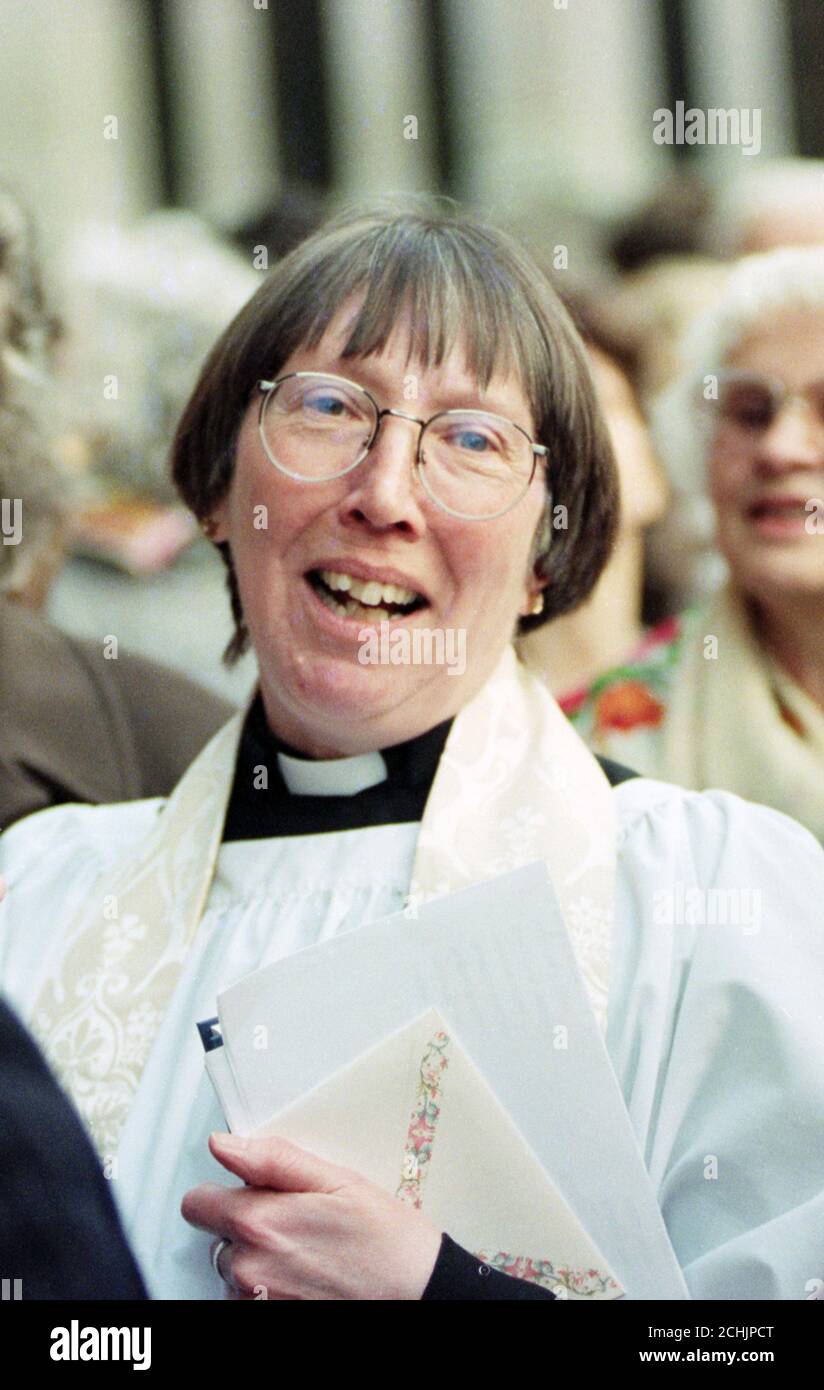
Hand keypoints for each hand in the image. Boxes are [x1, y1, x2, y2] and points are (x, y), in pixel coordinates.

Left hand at [181, 1132, 442, 1300]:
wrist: (418, 1293)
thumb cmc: (387, 1241)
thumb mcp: (336, 1180)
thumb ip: (271, 1160)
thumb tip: (225, 1145)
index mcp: (260, 1222)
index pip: (196, 1203)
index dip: (222, 1192)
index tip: (248, 1191)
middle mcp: (249, 1268)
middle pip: (217, 1236)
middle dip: (248, 1225)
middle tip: (297, 1222)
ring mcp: (257, 1302)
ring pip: (235, 1269)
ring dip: (260, 1259)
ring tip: (309, 1252)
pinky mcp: (270, 1322)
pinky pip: (250, 1298)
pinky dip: (271, 1287)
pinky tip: (307, 1277)